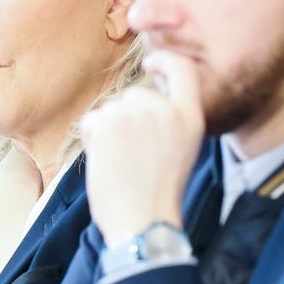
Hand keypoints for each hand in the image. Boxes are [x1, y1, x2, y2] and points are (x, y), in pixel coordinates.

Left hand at [79, 51, 205, 245]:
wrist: (142, 223)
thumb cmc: (159, 194)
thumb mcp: (182, 150)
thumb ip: (171, 119)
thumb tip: (144, 97)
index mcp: (190, 118)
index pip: (182, 69)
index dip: (164, 61)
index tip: (151, 63)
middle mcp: (164, 110)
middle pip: (136, 94)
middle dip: (128, 117)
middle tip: (133, 154)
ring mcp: (135, 115)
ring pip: (112, 109)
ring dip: (109, 131)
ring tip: (122, 163)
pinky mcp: (107, 124)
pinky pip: (92, 120)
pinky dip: (92, 139)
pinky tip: (106, 162)